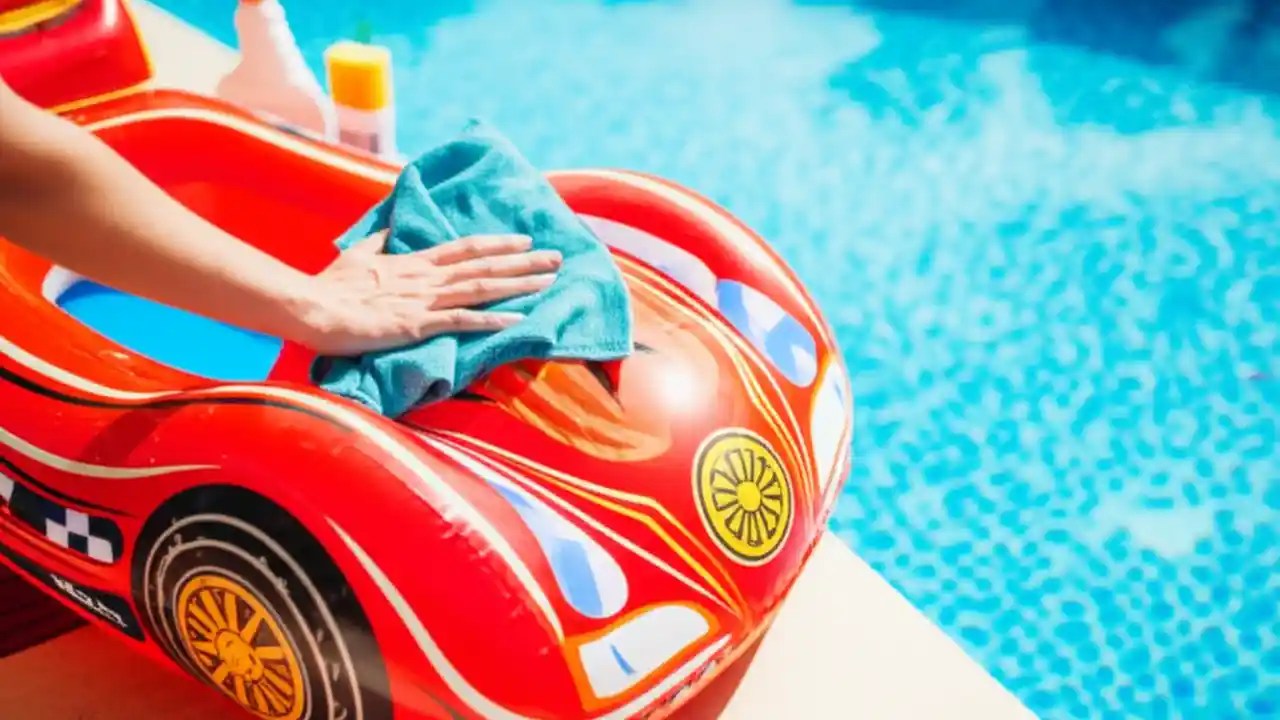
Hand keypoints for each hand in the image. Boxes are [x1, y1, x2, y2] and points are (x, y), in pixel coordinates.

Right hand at [293, 231, 560, 355]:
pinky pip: (460, 320)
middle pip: (484, 266)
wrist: (310, 308)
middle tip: (558, 258)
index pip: (465, 248)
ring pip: (480, 288)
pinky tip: (517, 319)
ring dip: (518, 284)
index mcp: (414, 262)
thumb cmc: (331, 286)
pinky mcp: (416, 324)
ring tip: (549, 281)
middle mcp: (426, 277)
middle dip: (524, 262)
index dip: (498, 244)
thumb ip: (380, 242)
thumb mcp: (358, 255)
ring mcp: (423, 300)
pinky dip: (491, 319)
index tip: (526, 241)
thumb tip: (393, 227)